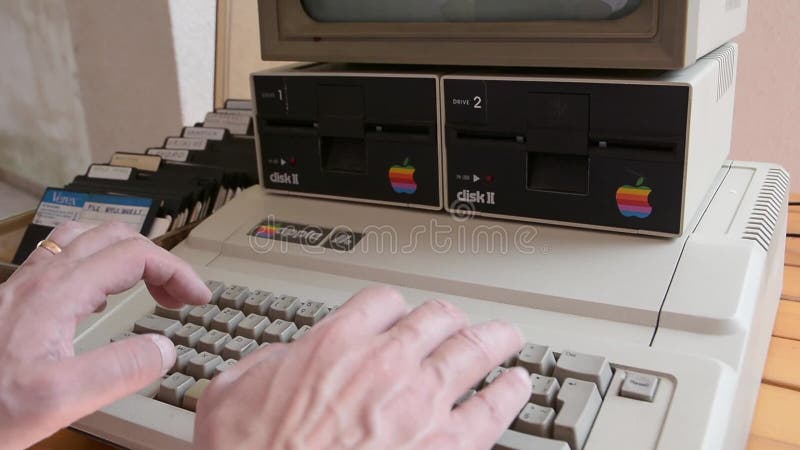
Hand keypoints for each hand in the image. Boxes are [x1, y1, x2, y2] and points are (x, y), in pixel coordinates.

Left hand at [0, 221, 210, 448]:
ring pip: (85, 241)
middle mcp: (40, 280)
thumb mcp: (58, 400)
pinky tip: (99, 296)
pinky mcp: (13, 301)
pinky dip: (97, 266)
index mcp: (56, 294)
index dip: (175, 270)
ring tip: (147, 284)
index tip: (197, 298)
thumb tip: (163, 346)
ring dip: (126, 255)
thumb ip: (119, 369)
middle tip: (178, 294)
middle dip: (157, 259)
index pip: (134, 254)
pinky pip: (62, 260)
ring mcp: (23, 287)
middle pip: (114, 237)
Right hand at [195, 286, 530, 449]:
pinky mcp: (448, 445)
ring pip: (474, 350)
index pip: (382, 301)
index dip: (394, 306)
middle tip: (458, 322)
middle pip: (437, 318)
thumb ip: (267, 363)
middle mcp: (385, 363)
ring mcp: (421, 402)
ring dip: (495, 340)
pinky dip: (510, 392)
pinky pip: (493, 407)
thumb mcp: (233, 392)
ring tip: (507, 337)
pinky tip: (518, 386)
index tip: (399, 316)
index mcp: (336, 344)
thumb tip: (282, 359)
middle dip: (450, 318)